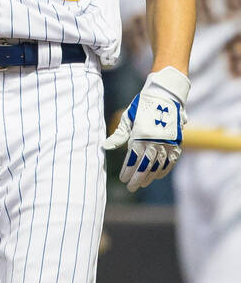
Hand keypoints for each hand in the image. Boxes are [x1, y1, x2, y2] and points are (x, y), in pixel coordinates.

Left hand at [104, 66, 189, 191]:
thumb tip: (105, 147)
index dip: (127, 171)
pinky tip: (158, 176)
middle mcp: (155, 141)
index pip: (133, 160)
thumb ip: (118, 135)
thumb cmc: (142, 107)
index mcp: (140, 136)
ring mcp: (167, 143)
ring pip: (158, 166)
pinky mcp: (177, 142)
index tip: (122, 179)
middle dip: (137, 178)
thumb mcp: (128, 119)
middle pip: (145, 166)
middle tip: (131, 187)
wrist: (165, 95)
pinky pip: (171, 160)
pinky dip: (165, 169)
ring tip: (142, 183)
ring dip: (150, 176)